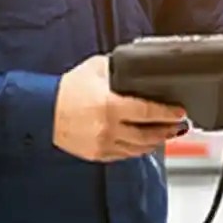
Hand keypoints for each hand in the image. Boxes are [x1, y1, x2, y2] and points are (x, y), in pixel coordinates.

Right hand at [52, 55, 187, 161]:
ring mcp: (103, 144)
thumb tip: (136, 66)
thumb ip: (118, 67)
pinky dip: (138, 150)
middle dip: (168, 130)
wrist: (42, 111)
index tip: (180, 112)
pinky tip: (145, 143)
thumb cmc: (67, 90)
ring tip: (167, 134)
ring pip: (139, 149)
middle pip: (149, 135)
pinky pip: (125, 155)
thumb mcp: (96, 69)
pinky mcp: (97, 154)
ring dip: (156, 142)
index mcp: (110, 106)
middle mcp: (109, 129)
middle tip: (179, 124)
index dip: (169, 113)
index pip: (149, 113)